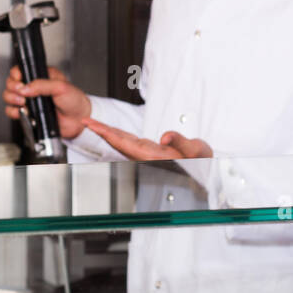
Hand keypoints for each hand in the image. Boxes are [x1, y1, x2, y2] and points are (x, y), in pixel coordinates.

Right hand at [2, 65, 92, 139]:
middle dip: (13, 88)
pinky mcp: (28, 113)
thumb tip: (25, 88)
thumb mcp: (61, 87)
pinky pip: (12, 111)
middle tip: (21, 92)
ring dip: (12, 99)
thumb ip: (42, 85)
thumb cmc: (74, 101)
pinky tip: (25, 112)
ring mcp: (30, 101)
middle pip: (11, 83)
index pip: (21, 70)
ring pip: (9, 97)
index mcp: (41, 76)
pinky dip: (14, 112)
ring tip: (23, 102)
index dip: (16, 74)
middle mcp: (33, 87)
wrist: (78, 121)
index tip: (19, 79)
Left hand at [82, 119, 212, 160]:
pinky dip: (117, 134)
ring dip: (107, 132)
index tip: (92, 125)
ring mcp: (146, 153)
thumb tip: (164, 137)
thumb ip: (181, 142)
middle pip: (118, 141)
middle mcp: (146, 156)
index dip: (106, 133)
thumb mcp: (196, 150)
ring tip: (93, 123)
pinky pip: (129, 141)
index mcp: (153, 156)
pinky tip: (112, 131)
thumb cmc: (202, 162)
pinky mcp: (149, 151)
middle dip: (101, 131)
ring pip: (122, 141)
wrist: (207, 171)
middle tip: (85, 121)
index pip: (123, 142)